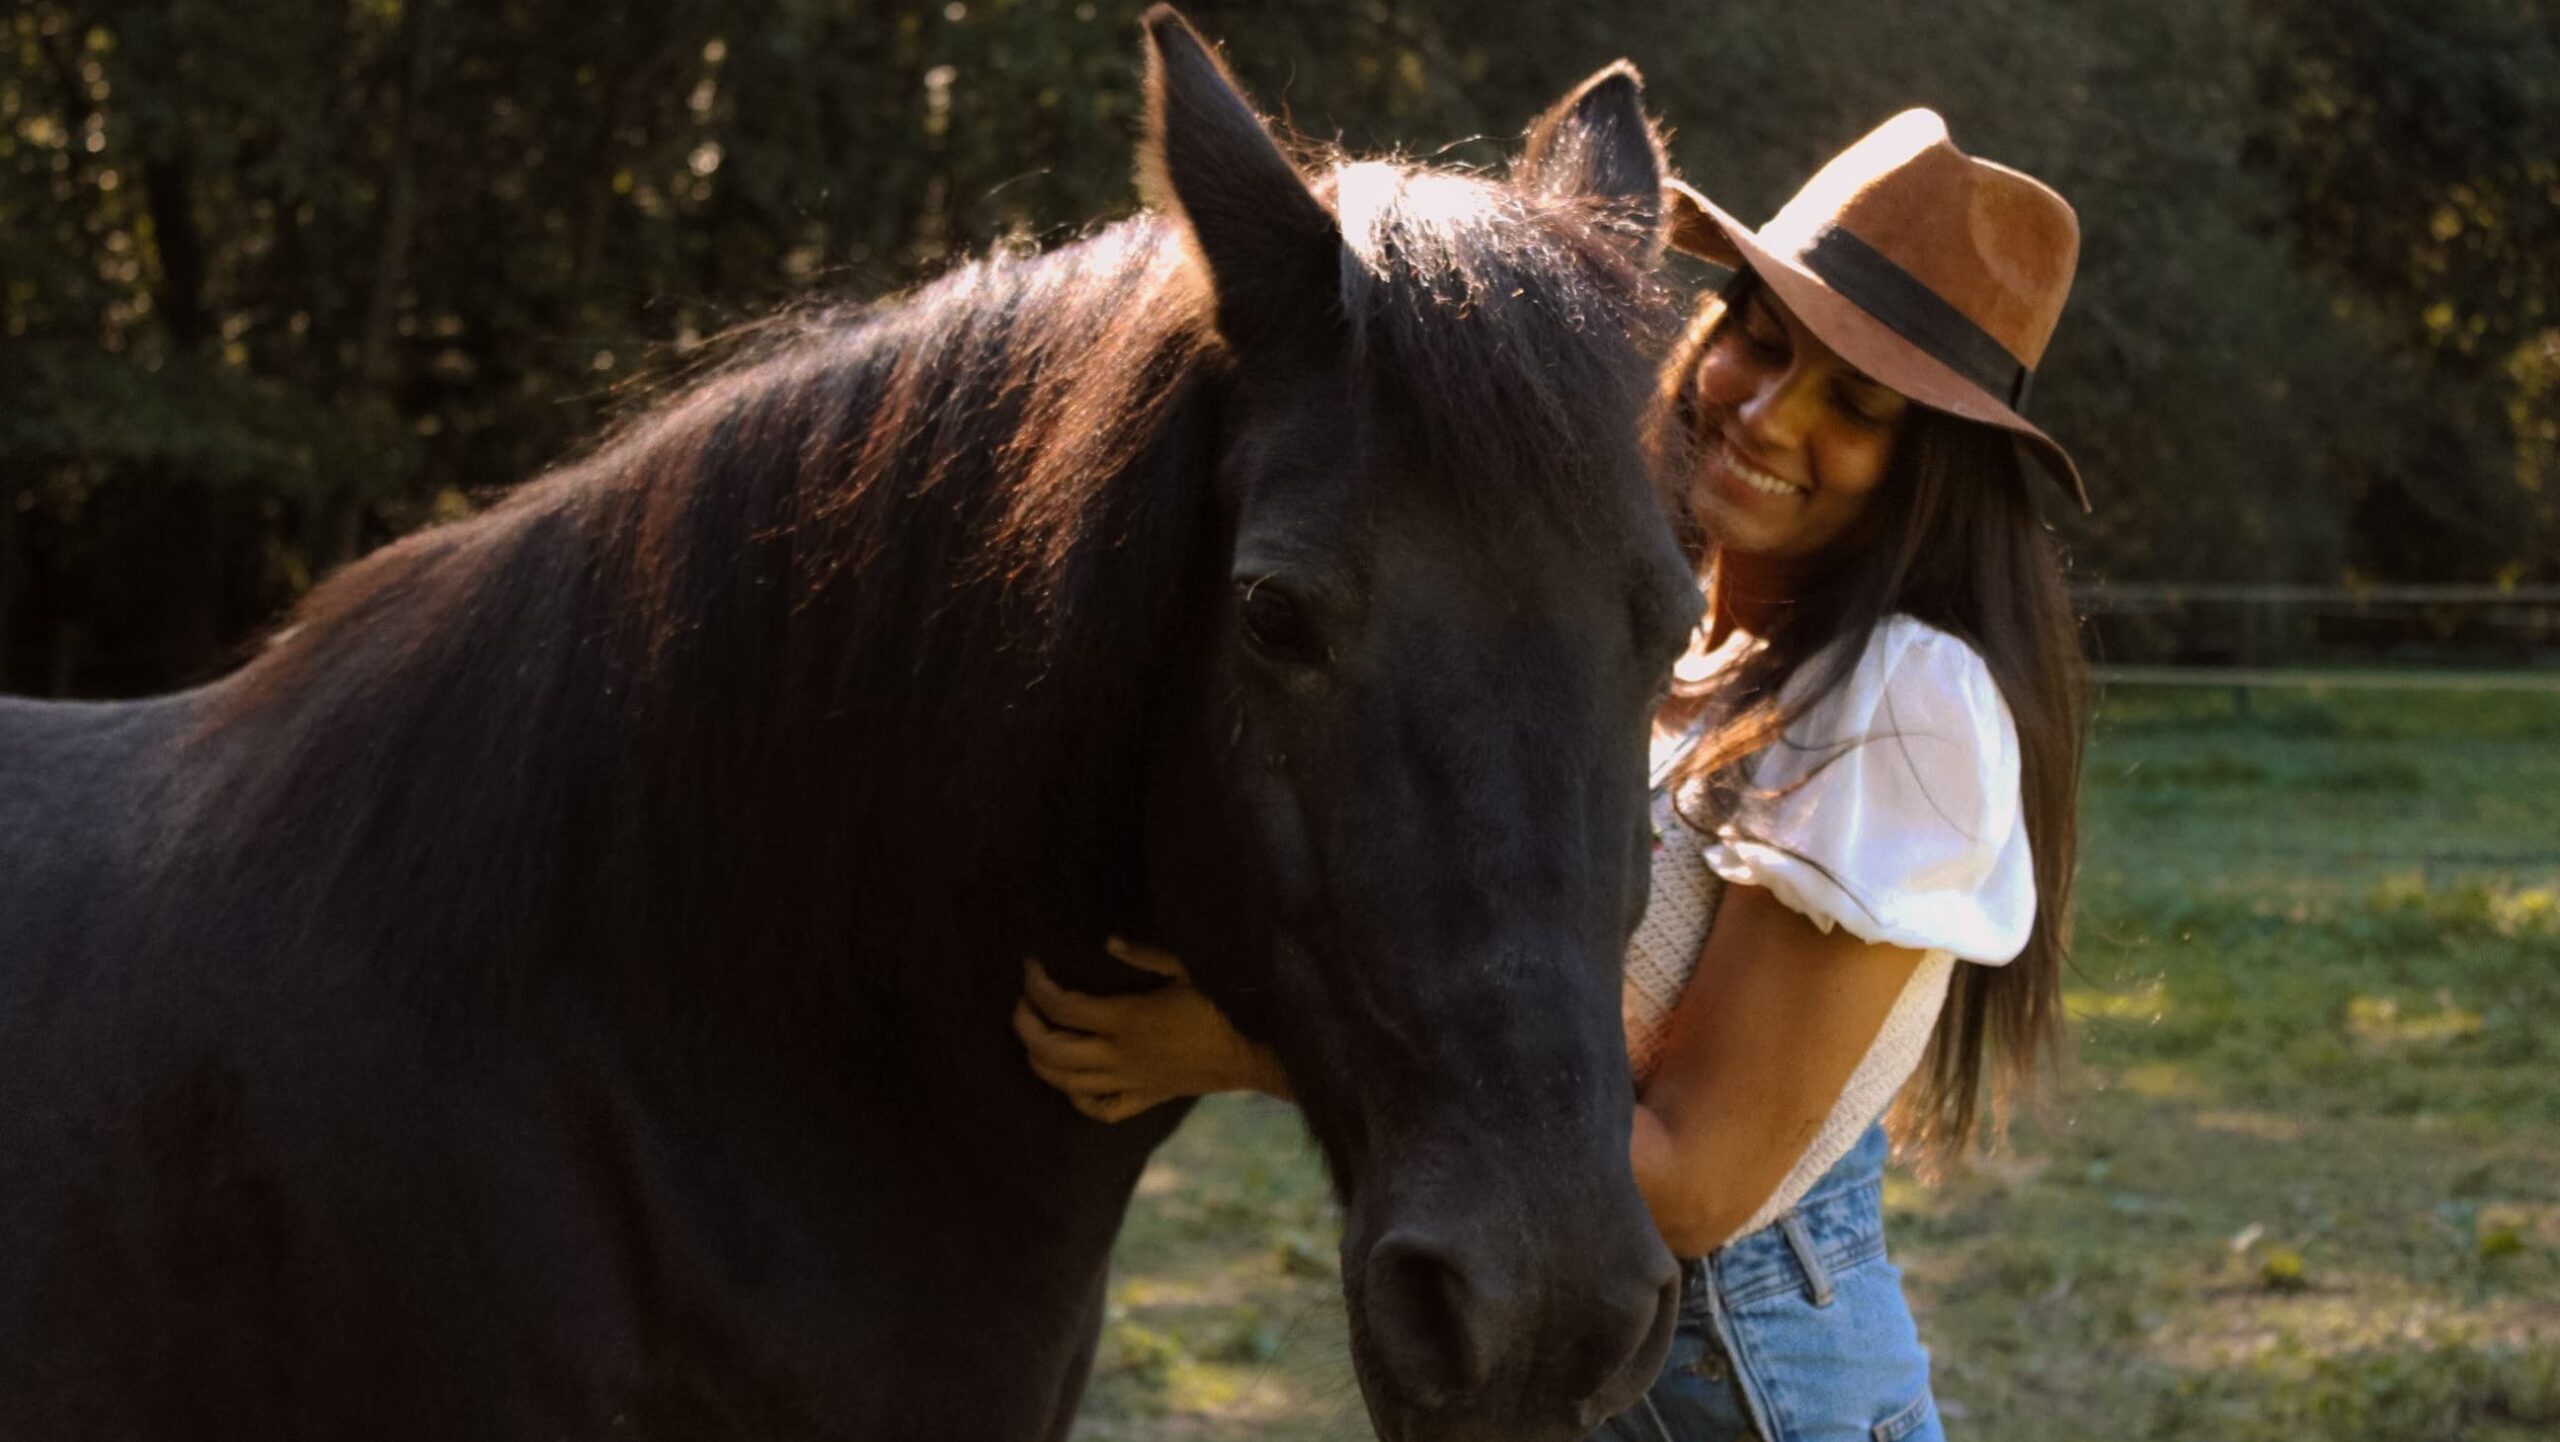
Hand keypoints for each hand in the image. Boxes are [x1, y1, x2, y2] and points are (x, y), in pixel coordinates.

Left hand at [1014, 937, 1286, 1122]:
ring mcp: (1129, 1080)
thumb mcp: (1187, 968)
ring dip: (1040, 1061)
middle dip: (1025, 1025)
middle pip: (1051, 1049)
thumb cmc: (1221, 1004)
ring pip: (1065, 1082)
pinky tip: (1072, 1082)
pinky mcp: (1144, 1098)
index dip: (1036, 987)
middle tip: (1022, 1004)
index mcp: (1126, 1018)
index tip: (1029, 968)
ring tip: (1036, 1038)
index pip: (1062, 1006)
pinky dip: (1077, 1098)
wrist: (1252, 1051)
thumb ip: (1146, 955)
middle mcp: (1119, 1054)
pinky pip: (1100, 1109)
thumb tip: (1109, 941)